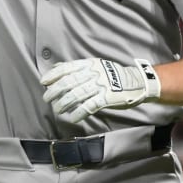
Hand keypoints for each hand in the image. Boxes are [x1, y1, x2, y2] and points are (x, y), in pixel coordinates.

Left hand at [41, 57, 160, 123]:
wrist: (138, 82)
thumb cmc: (114, 76)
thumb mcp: (96, 66)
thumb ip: (78, 68)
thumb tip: (57, 67)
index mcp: (90, 64)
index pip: (68, 68)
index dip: (54, 75)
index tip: (44, 82)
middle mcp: (94, 73)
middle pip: (70, 82)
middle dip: (56, 91)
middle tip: (47, 99)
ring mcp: (101, 85)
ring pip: (78, 94)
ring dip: (65, 103)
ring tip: (58, 110)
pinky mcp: (108, 97)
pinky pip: (90, 105)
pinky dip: (80, 112)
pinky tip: (73, 117)